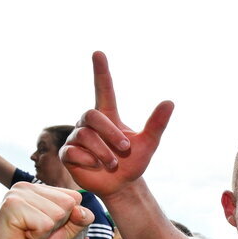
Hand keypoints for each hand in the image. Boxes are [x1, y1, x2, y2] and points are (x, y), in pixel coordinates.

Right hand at [0, 183, 91, 238]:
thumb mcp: (66, 231)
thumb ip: (81, 219)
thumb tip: (80, 211)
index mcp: (41, 188)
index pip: (75, 197)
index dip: (67, 218)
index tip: (46, 226)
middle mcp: (28, 186)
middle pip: (68, 204)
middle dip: (57, 224)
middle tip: (35, 230)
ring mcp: (18, 193)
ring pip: (57, 214)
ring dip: (46, 231)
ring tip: (28, 232)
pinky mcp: (12, 204)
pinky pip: (44, 223)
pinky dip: (38, 235)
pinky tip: (22, 234)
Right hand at [59, 51, 173, 198]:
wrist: (121, 186)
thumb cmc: (133, 163)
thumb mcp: (148, 144)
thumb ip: (157, 124)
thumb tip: (169, 101)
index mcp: (108, 116)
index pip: (103, 89)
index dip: (101, 71)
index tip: (98, 52)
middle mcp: (89, 123)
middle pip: (92, 115)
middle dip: (110, 133)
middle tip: (125, 148)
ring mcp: (76, 137)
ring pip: (84, 135)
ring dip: (104, 152)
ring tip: (113, 164)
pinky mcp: (68, 153)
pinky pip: (74, 152)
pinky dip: (90, 161)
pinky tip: (95, 166)